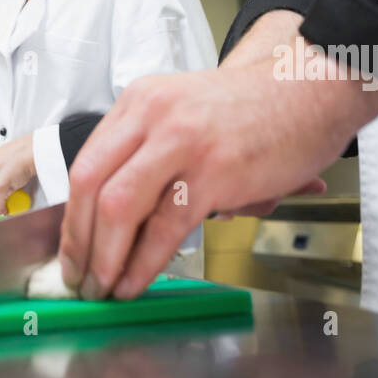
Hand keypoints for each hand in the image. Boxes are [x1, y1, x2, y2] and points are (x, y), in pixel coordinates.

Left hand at [58, 38, 377, 301]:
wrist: (307, 88)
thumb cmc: (252, 107)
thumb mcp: (184, 111)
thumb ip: (151, 154)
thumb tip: (118, 219)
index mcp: (140, 101)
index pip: (85, 163)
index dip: (72, 215)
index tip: (70, 247)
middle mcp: (152, 115)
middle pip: (90, 185)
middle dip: (77, 241)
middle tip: (77, 276)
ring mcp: (182, 142)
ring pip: (118, 207)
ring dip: (104, 258)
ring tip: (104, 288)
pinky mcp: (214, 172)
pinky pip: (165, 227)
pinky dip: (144, 263)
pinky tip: (136, 281)